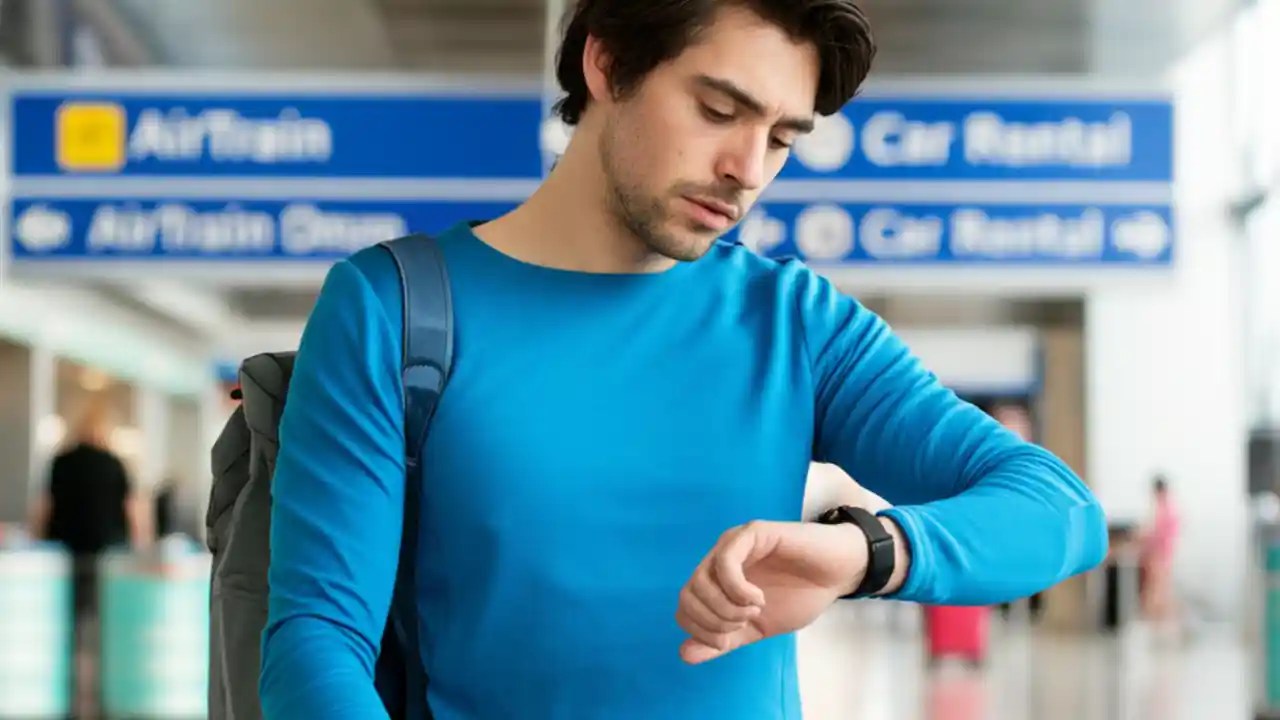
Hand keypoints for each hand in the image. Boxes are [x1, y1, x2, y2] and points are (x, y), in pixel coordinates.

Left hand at [675, 520, 866, 664]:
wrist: (836, 574)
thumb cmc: (799, 596)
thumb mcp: (757, 628)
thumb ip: (724, 641)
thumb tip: (685, 654)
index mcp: (715, 581)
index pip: (684, 609)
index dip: (702, 632)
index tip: (732, 638)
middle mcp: (717, 560)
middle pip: (687, 595)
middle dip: (714, 622)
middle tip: (745, 623)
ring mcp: (733, 544)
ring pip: (701, 580)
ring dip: (726, 607)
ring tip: (755, 610)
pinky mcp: (752, 533)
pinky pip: (726, 561)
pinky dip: (737, 589)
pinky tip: (758, 598)